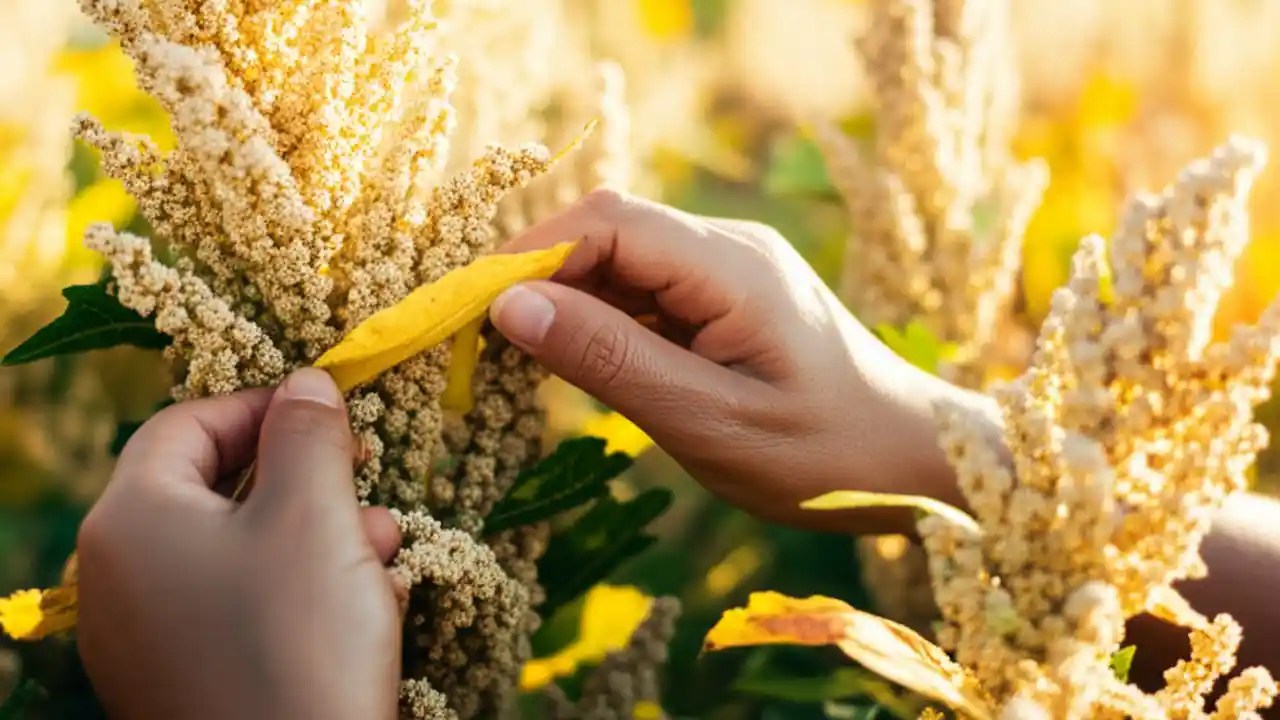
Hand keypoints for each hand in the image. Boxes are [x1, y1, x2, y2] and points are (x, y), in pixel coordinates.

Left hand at [77, 369, 402, 719]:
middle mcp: (120, 577)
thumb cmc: (300, 640)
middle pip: (215, 489)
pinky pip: (243, 608)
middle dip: (306, 479)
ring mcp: (149, 637)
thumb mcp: (315, 515)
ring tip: (385, 549)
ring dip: (319, 535)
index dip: (263, 404)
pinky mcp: (187, 681)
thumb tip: (307, 380)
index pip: (186, 424)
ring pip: (240, 551)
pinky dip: (304, 591)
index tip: (332, 408)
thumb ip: (308, 434)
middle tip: (366, 475)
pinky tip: (370, 603)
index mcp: (132, 521)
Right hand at [490, 189, 980, 532]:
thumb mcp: (710, 422)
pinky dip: (603, 321)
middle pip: (609, 231)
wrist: (914, 463)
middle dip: (539, 277)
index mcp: (733, 267)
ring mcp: (730, 270)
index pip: (608, 221)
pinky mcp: (727, 299)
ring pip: (621, 260)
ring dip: (568, 301)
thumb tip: (511, 306)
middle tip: (485, 344)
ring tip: (525, 363)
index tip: (474, 312)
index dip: (531, 255)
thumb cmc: (825, 457)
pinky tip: (585, 366)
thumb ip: (611, 360)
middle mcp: (730, 249)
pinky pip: (647, 290)